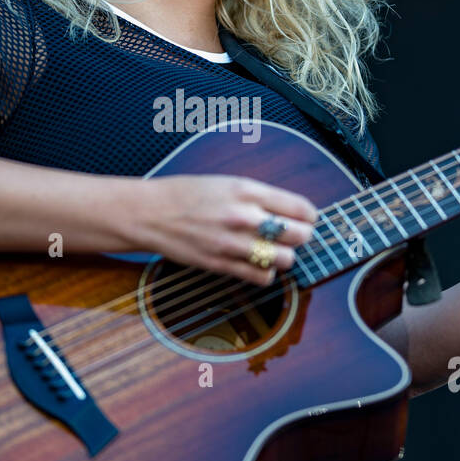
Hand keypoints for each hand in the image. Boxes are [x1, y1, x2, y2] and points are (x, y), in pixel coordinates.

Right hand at [129, 174, 317, 285]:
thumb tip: (290, 212)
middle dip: (301, 237)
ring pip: (285, 260)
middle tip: (291, 236)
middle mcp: (244, 216)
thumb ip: (259, 197)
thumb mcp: (227, 183)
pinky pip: (261, 277)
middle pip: (300, 236)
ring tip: (273, 251)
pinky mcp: (221, 265)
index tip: (306, 219)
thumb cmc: (187, 194)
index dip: (309, 216)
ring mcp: (233, 243)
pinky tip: (256, 264)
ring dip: (284, 257)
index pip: (301, 208)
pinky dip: (265, 273)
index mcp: (247, 190)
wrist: (150, 213)